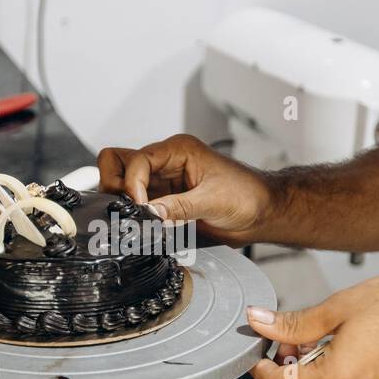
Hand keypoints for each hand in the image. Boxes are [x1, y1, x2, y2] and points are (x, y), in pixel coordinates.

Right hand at [97, 134, 277, 244]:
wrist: (263, 213)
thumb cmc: (248, 195)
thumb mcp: (213, 200)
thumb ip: (179, 207)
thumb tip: (149, 214)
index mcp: (177, 150)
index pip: (137, 160)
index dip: (132, 184)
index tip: (140, 207)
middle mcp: (165, 163)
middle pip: (118, 163)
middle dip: (115, 185)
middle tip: (127, 208)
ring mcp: (162, 183)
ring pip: (123, 184)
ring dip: (123, 202)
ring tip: (136, 220)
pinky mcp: (164, 203)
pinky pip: (138, 206)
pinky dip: (135, 217)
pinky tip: (147, 228)